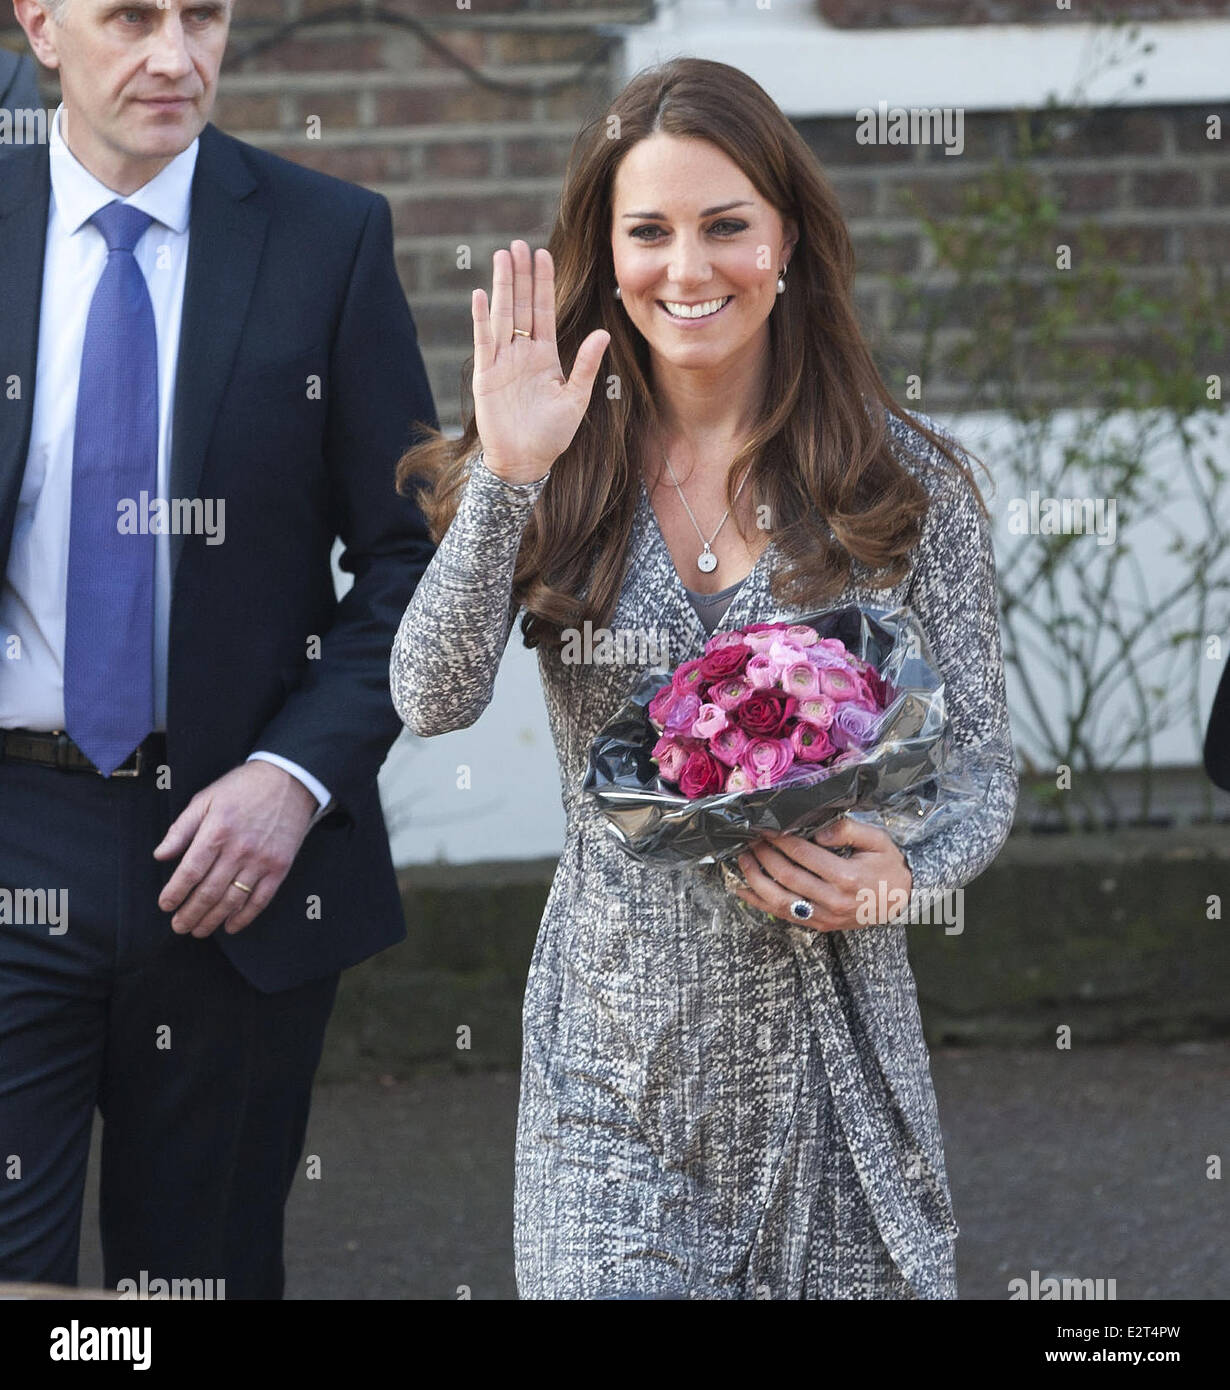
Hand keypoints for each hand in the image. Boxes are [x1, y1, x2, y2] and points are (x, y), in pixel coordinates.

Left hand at [152, 761, 317, 937]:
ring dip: (213, 920)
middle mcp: (239, 850)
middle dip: (190, 914)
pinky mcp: (280, 867)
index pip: (190, 872)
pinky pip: (261, 899)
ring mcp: (261, 861)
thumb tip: (160, 856)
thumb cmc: (243, 788)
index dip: (174, 893)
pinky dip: (245, 917)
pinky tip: (231, 926)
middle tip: (179, 926)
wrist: (289, 780)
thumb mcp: (205, 799)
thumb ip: (181, 829)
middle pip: (209, 892)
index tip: (165, 905)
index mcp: (216, 832)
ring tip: (199, 930)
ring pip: (233, 900)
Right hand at [472, 239, 609, 483]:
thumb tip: (602, 334)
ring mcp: (502, 362)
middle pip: (521, 306)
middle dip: (521, 275)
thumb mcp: (575, 399)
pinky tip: (480, 295)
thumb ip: (586, 366)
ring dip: (502, 287)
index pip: (544, 311)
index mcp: (545, 356)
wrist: (525, 462)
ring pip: (502, 316)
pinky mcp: (485, 375)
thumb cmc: (552, 435)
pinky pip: (483, 341)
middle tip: (519, 245)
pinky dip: (482, 319)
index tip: (542, 255)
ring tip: (502, 257)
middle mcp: (522, 353)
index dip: (543, 284)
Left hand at [731, 815, 912, 931]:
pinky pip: (783, 916)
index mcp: (847, 877)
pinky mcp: (819, 926)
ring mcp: (825, 917)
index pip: (803, 855)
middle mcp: (833, 900)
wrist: (903, 899)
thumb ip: (847, 830)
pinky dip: (759, 903)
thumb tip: (817, 830)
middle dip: (764, 855)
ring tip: (742, 859)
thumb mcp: (877, 840)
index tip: (764, 827)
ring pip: (779, 901)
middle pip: (787, 877)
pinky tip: (743, 888)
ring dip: (755, 879)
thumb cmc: (888, 865)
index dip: (780, 840)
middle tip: (750, 839)